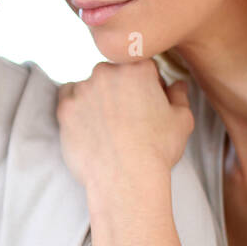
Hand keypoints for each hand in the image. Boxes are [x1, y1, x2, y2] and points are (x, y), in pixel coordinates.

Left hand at [55, 60, 192, 190]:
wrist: (125, 179)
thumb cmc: (158, 150)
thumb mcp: (182, 120)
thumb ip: (179, 95)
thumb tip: (178, 84)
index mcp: (137, 68)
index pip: (143, 66)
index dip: (149, 84)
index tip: (149, 104)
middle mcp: (107, 72)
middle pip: (114, 73)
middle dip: (122, 90)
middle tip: (129, 118)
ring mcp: (83, 89)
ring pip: (90, 85)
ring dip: (98, 98)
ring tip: (109, 126)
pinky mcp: (65, 108)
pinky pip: (68, 98)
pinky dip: (77, 107)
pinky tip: (90, 125)